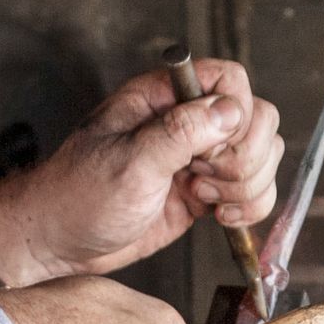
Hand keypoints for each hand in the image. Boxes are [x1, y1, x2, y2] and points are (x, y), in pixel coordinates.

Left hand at [0, 62, 282, 282]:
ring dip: (248, 185)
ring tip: (205, 199)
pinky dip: (250, 206)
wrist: (60, 242)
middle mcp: (187, 120)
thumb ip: (180, 132)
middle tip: (203, 179)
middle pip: (257, 118)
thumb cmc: (78, 196)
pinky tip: (221, 217)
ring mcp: (200, 156)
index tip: (210, 152)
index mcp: (163, 97)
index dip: (235, 117)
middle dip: (245, 158)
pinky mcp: (207, 189)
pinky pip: (254, 189)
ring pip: (262, 156)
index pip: (231, 81)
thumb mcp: (128, 162)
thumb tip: (230, 111)